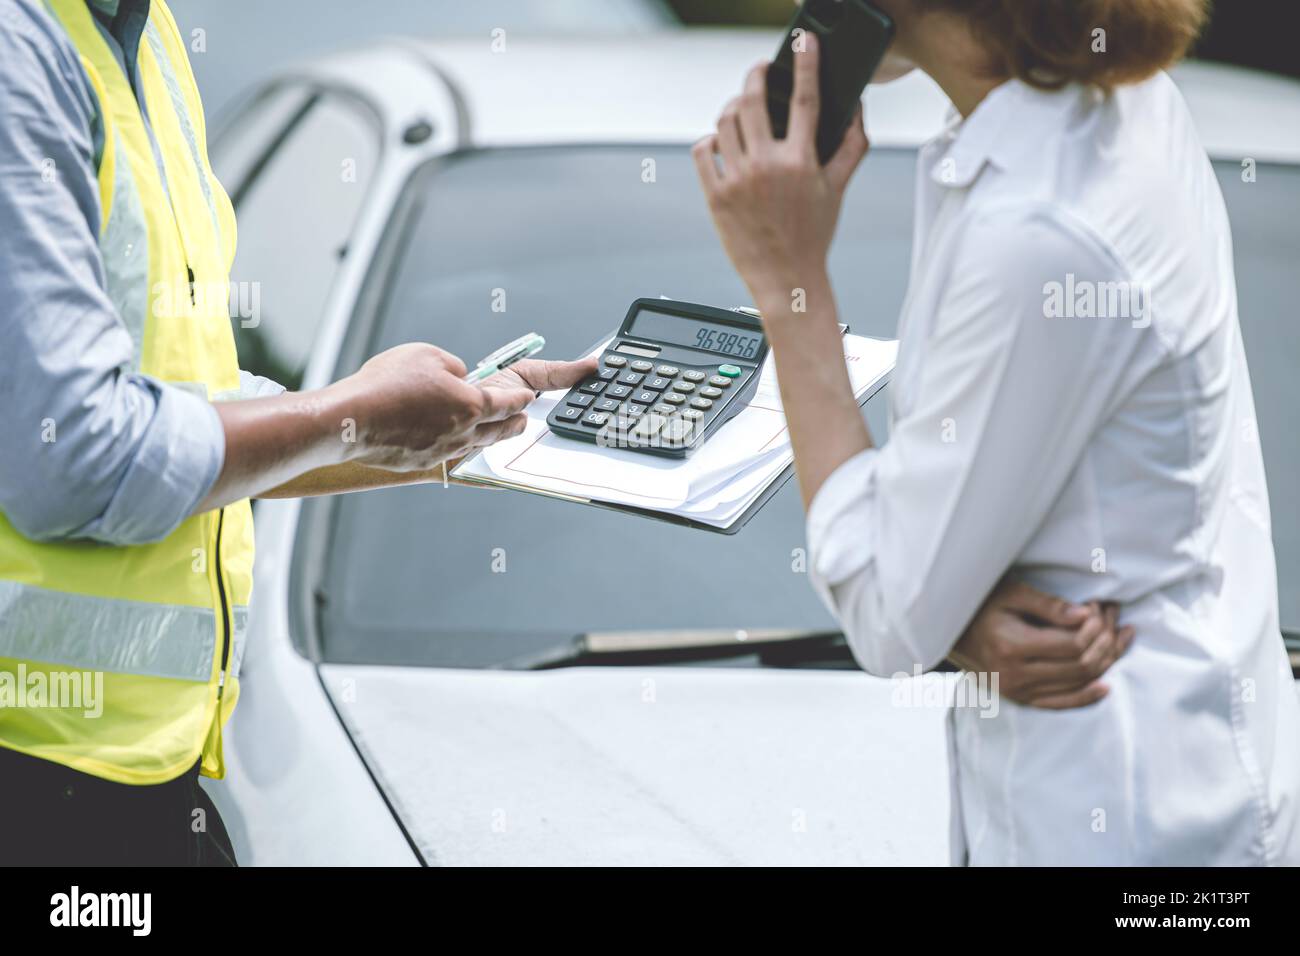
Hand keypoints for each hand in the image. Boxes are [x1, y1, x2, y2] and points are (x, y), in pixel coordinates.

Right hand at [333, 345, 590, 471]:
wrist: (347, 421)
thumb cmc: (385, 384)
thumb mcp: (426, 355)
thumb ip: (453, 366)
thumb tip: (459, 376)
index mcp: (472, 404)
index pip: (513, 400)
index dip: (532, 393)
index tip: (547, 392)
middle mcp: (464, 432)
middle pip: (503, 428)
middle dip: (516, 418)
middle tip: (525, 414)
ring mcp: (443, 451)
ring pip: (478, 443)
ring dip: (490, 432)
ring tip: (492, 425)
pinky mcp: (422, 461)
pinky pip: (448, 451)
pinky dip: (455, 442)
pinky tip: (447, 435)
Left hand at [692, 32, 869, 307]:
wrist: (786, 279)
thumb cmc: (813, 235)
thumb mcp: (837, 189)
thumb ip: (851, 146)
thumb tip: (857, 111)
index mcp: (801, 161)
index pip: (804, 99)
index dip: (806, 63)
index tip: (803, 41)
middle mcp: (767, 167)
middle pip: (750, 100)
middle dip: (754, 75)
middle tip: (759, 71)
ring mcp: (738, 181)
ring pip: (723, 122)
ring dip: (730, 108)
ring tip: (739, 111)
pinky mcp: (716, 196)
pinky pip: (703, 152)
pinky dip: (709, 141)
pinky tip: (720, 143)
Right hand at [949, 579, 1134, 708]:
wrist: (948, 632)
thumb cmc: (980, 605)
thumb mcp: (1011, 595)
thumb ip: (1049, 605)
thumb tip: (1087, 615)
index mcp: (1011, 646)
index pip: (1072, 645)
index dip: (1096, 626)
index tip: (1099, 606)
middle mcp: (1015, 675)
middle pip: (1081, 666)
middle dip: (1106, 640)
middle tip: (1113, 618)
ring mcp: (1017, 691)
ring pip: (1077, 685)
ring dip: (1106, 662)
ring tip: (1119, 638)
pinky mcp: (1019, 699)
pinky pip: (1061, 704)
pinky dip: (1086, 697)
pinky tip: (1106, 684)